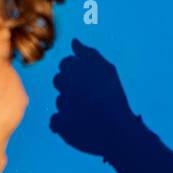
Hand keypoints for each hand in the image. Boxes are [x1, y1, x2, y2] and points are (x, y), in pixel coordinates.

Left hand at [51, 39, 136, 157]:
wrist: (117, 130)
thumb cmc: (114, 98)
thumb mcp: (108, 70)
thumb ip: (89, 54)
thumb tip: (74, 41)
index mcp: (76, 71)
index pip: (65, 64)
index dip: (77, 72)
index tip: (89, 81)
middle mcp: (66, 86)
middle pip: (59, 81)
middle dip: (70, 86)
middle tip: (89, 95)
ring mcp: (62, 106)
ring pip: (60, 101)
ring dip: (70, 105)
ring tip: (90, 112)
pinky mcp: (60, 124)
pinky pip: (55, 121)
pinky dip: (64, 123)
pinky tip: (79, 124)